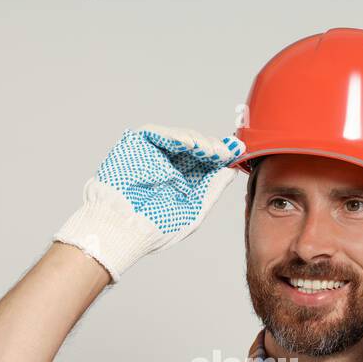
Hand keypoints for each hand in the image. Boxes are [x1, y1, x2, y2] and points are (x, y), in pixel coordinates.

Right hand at [52, 124, 244, 282]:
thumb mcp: (194, 210)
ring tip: (210, 151)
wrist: (124, 228)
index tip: (238, 150)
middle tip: (225, 152)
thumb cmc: (154, 226)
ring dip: (198, 141)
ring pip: (181, 137)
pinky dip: (175, 135)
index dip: (222, 155)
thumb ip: (213, 189)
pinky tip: (190, 144)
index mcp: (183, 181)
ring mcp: (153, 153)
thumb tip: (230, 170)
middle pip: (197, 147)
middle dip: (213, 147)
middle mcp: (170, 165)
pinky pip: (158, 133)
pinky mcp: (136, 144)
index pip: (206, 162)